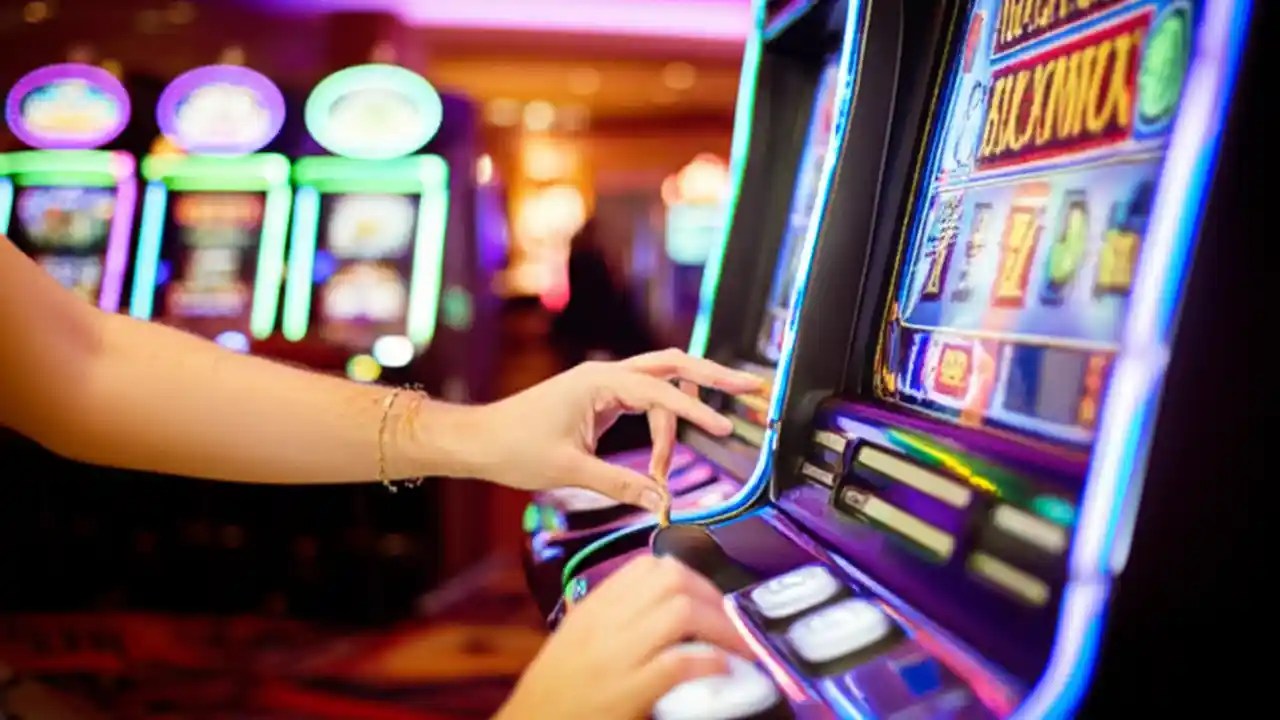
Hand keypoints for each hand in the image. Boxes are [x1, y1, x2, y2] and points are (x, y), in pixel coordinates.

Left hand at [467, 349, 760, 510]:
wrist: (480, 440)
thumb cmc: (514, 448)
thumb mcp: (570, 471)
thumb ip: (621, 486)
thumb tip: (662, 502)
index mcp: (599, 382)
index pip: (661, 392)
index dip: (695, 414)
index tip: (724, 429)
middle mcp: (605, 375)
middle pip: (672, 365)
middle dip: (713, 376)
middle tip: (750, 387)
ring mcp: (604, 384)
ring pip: (662, 379)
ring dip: (691, 398)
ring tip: (723, 416)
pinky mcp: (601, 398)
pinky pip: (646, 397)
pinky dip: (667, 414)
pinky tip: (682, 432)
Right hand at [497, 555, 752, 719]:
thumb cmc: (556, 690)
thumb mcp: (578, 640)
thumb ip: (613, 618)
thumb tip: (666, 609)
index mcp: (592, 608)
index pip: (647, 567)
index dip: (689, 576)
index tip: (707, 597)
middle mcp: (604, 624)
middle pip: (672, 581)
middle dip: (713, 597)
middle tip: (732, 623)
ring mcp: (615, 656)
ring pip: (680, 612)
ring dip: (721, 627)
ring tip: (738, 646)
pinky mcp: (627, 692)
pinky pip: (678, 663)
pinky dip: (709, 662)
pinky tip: (722, 670)